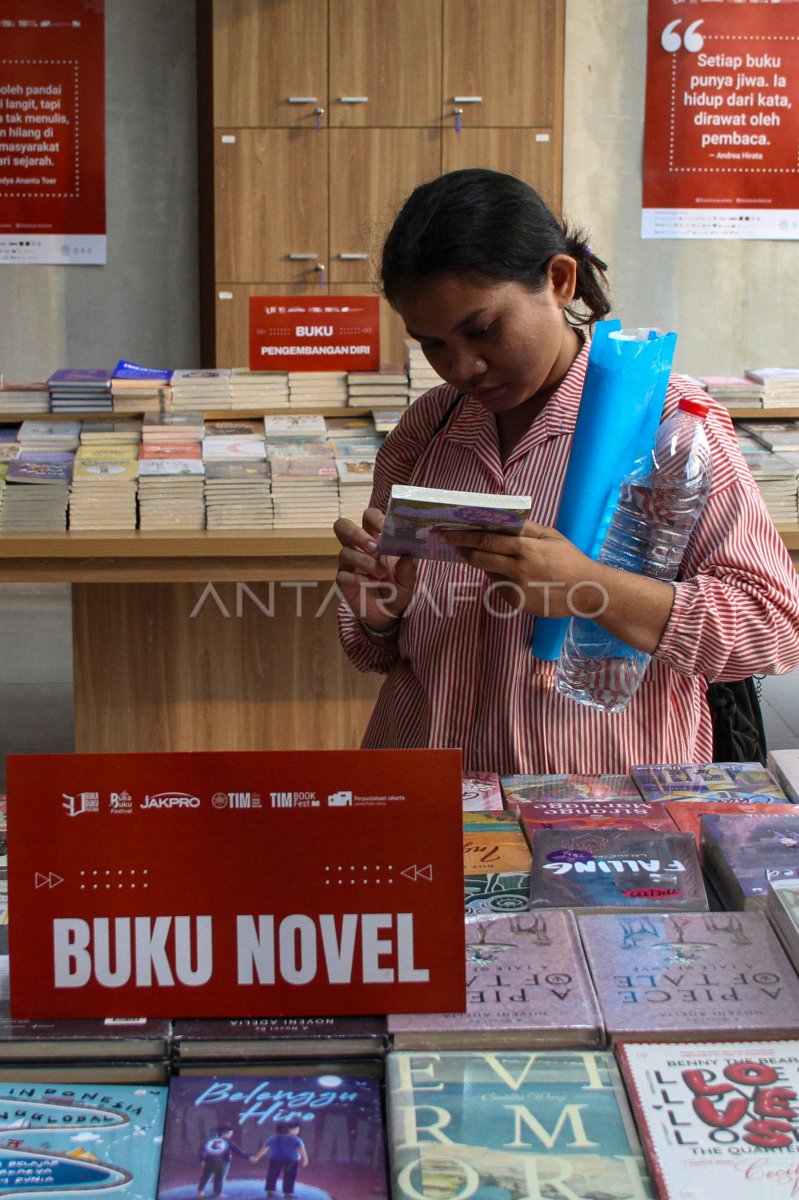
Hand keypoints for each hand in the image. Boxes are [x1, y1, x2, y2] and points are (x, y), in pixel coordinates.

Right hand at [333, 506, 416, 629]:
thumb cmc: (398, 589)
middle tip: (375, 547)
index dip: (374, 518)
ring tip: (381, 573)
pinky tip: (370, 584)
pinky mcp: (343, 581)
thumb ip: (408, 568)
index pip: (368, 517)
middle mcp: (358, 548)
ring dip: (365, 561)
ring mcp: (348, 564)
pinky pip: (344, 575)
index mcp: (375, 539)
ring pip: (345, 552)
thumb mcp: (408, 580)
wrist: (390, 615)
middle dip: (357, 534)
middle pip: (343, 527)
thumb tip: (408, 555)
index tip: (386, 527)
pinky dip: (358, 579)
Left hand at [440, 520, 602, 619]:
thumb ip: (525, 528)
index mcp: (525, 549)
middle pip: (479, 557)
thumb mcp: (550, 536)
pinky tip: (515, 575)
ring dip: (484, 562)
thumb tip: (501, 520)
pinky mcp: (516, 602)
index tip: (447, 532)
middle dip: (461, 548)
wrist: (585, 592)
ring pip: (489, 572)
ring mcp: (515, 588)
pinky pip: (500, 586)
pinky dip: (500, 577)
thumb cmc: (569, 559)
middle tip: (449, 542)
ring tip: (488, 554)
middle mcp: (517, 569)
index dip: (463, 536)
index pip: (486, 540)